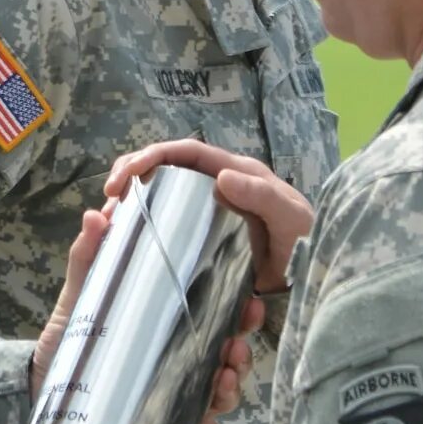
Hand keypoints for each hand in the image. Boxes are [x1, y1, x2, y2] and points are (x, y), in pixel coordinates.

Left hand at [32, 206, 253, 423]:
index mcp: (172, 327)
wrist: (39, 383)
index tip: (251, 301)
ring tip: (224, 381)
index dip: (241, 311)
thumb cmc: (71, 338)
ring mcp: (173, 396)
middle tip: (237, 347)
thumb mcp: (80, 297)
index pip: (218, 318)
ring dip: (230, 389)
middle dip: (242, 353)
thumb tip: (97, 214)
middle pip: (227, 358)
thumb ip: (89, 258)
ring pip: (218, 395)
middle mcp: (180, 362)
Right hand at [107, 141, 313, 293]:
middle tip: (107, 199)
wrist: (315, 271)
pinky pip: (168, 221)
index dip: (151, 156)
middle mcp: (218, 184)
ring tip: (108, 220)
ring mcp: (210, 209)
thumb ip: (262, 196)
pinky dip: (144, 225)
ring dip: (132, 201)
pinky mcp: (205, 234)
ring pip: (161, 193)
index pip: (185, 152)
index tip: (124, 176)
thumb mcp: (290, 217)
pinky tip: (127, 240)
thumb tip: (221, 176)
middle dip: (130, 174)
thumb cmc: (306, 240)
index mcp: (236, 172)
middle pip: (165, 167)